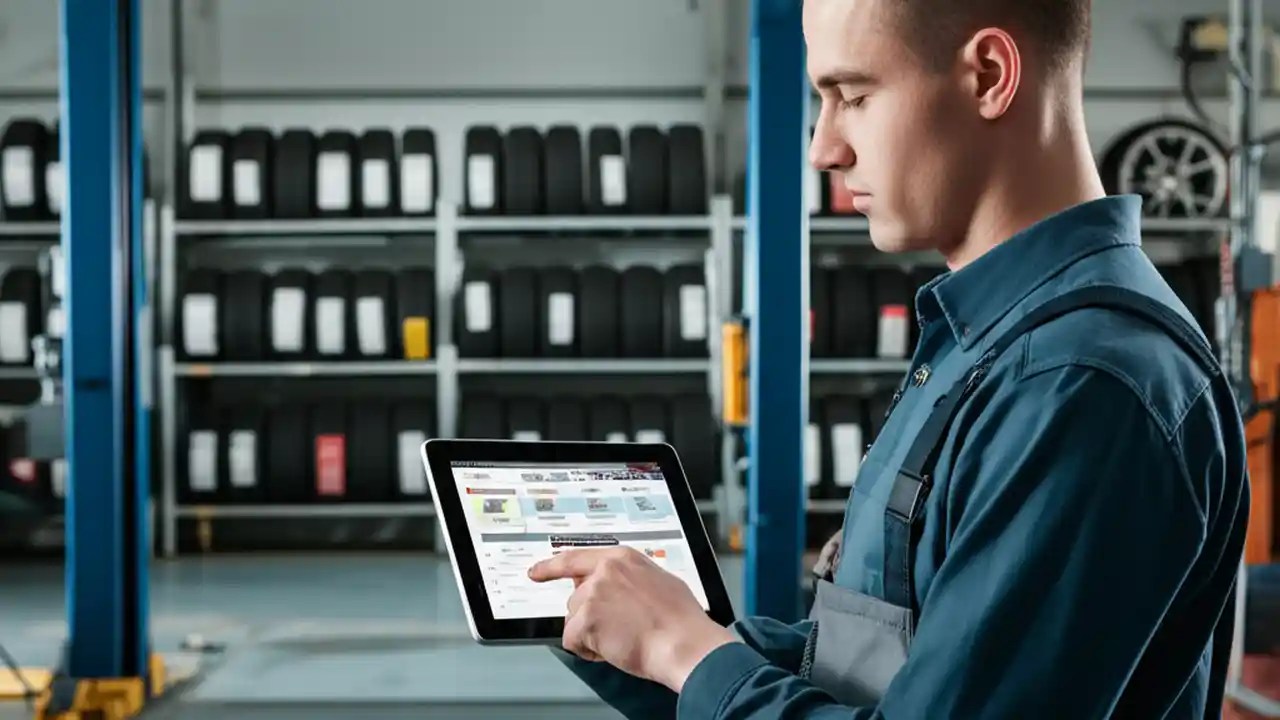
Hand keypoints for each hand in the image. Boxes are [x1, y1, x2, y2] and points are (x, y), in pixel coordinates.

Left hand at [528, 546, 736, 691]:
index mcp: (622, 558)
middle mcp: (605, 571)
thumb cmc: (680, 619)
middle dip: (591, 617)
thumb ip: (630, 578)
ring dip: (592, 634)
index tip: (536, 571)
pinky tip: (611, 649)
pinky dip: (588, 650)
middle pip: (577, 597)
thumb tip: (618, 586)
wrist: (683, 642)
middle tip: (619, 629)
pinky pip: (572, 640)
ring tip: (622, 638)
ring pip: (575, 619)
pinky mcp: (587, 619)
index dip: (551, 566)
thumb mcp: (659, 581)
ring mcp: (593, 594)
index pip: (576, 558)